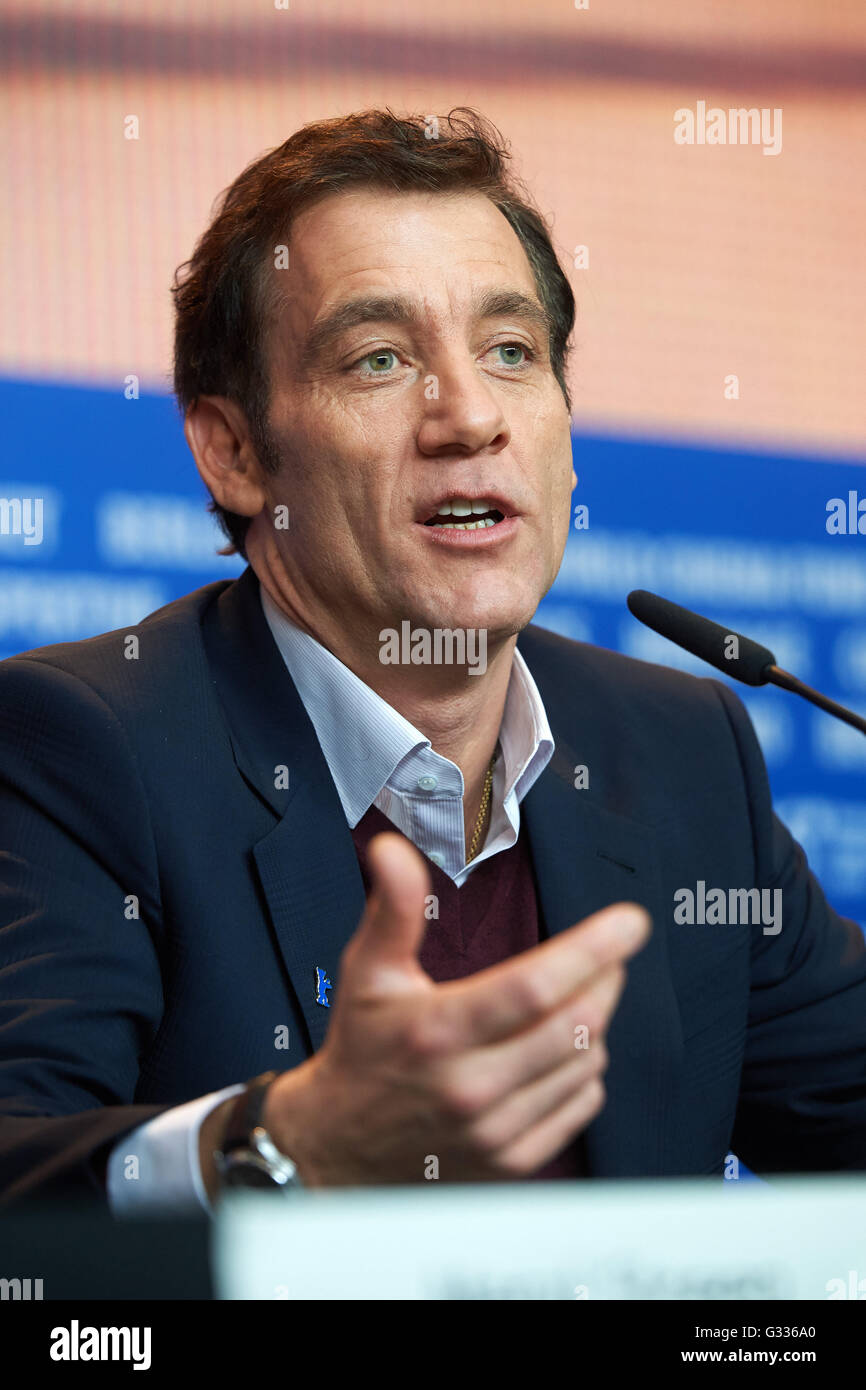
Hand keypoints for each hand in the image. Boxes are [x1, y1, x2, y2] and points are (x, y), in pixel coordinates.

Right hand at [264, 831, 649, 1183]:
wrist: (339, 1146)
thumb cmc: (362, 1047)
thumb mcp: (367, 972)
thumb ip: (391, 908)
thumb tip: (392, 850)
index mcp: (437, 1032)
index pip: (534, 986)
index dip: (592, 949)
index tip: (630, 921)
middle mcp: (470, 1086)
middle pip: (575, 1024)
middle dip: (606, 977)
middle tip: (607, 955)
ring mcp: (495, 1130)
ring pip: (586, 1062)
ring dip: (595, 1022)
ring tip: (572, 1000)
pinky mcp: (513, 1162)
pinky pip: (582, 1104)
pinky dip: (586, 1069)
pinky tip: (560, 1050)